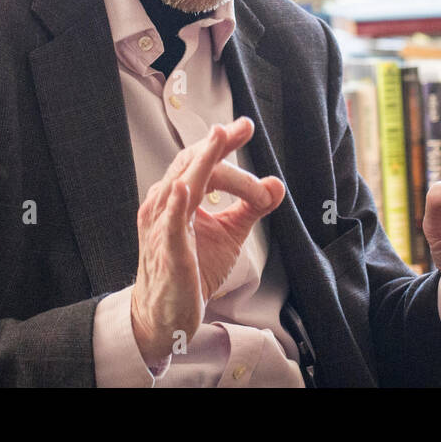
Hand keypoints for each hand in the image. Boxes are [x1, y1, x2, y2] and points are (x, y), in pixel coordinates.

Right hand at [129, 117, 285, 364]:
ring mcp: (162, 227)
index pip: (200, 161)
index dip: (222, 143)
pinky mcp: (167, 252)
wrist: (168, 315)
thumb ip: (251, 208)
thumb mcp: (229, 232)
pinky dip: (177, 204)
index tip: (245, 126)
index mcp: (179, 197)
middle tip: (244, 127)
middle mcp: (165, 205)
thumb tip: (278, 183)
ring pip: (183, 185)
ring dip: (204, 162)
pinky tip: (186, 186)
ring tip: (219, 137)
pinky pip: (170, 225)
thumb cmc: (194, 269)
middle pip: (192, 166)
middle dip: (217, 144)